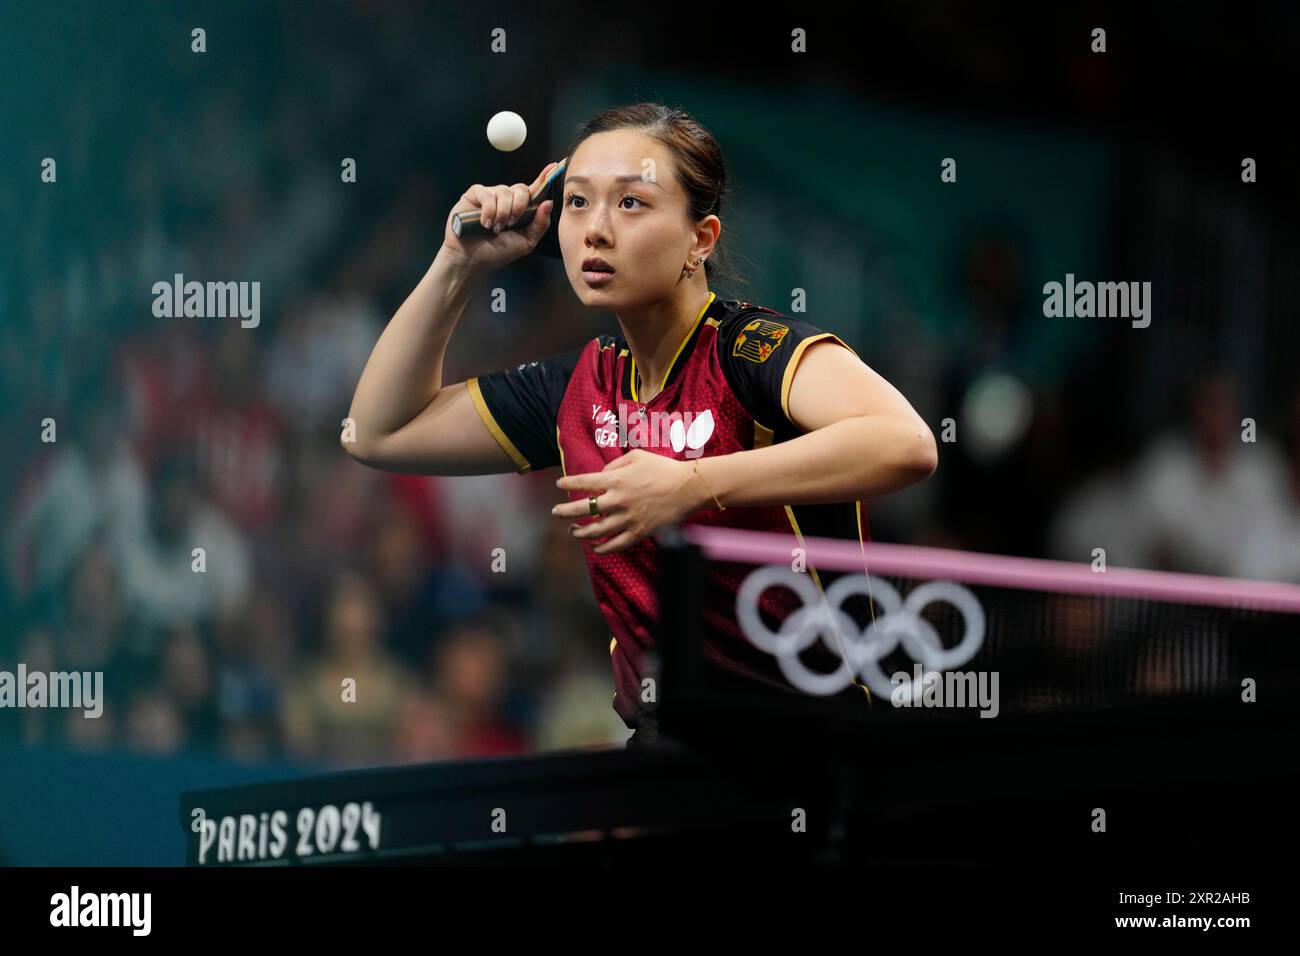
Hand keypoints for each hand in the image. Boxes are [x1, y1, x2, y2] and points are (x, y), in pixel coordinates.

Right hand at [441, 161, 559, 272]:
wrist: (472, 260)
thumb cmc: (497, 252)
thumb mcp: (525, 242)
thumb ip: (539, 225)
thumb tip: (548, 203)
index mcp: (520, 209)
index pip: (534, 191)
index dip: (543, 179)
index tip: (553, 168)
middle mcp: (506, 199)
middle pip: (521, 189)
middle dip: (519, 207)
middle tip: (511, 224)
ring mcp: (490, 195)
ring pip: (505, 192)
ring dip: (503, 213)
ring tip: (495, 228)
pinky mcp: (475, 194)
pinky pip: (487, 195)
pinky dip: (489, 211)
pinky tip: (485, 223)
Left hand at [552, 449, 709, 553]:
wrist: (688, 488)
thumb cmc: (663, 468)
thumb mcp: (637, 456)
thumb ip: (614, 464)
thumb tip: (600, 476)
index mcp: (617, 479)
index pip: (584, 482)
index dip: (568, 483)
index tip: (559, 485)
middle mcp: (618, 500)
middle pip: (583, 509)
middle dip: (565, 512)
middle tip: (556, 512)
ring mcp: (628, 518)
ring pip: (595, 530)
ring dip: (580, 532)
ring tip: (573, 531)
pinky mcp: (639, 532)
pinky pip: (615, 545)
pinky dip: (602, 548)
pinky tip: (595, 547)